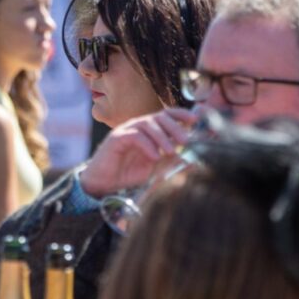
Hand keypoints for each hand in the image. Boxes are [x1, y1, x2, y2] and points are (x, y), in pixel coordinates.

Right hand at [79, 109, 197, 198]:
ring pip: (147, 124)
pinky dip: (147, 145)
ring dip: (162, 137)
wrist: (103, 184)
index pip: (166, 115)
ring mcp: (126, 130)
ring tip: (171, 151)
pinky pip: (135, 136)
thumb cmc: (127, 174)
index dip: (181, 114)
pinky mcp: (116, 138)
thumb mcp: (154, 169)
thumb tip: (191, 159)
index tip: (195, 119)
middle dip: (174, 127)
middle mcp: (138, 126)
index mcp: (149, 130)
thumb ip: (170, 161)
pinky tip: (154, 157)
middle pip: (159, 117)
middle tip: (185, 141)